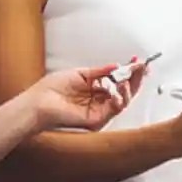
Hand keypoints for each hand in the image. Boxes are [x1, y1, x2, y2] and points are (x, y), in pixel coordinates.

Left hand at [28, 59, 145, 131]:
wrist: (39, 102)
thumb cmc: (52, 88)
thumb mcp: (81, 73)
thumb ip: (100, 71)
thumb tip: (117, 66)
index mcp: (94, 89)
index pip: (117, 80)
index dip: (128, 71)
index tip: (137, 61)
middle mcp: (98, 100)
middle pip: (124, 90)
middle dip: (135, 78)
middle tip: (142, 67)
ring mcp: (98, 110)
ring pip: (123, 100)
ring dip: (130, 87)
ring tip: (129, 77)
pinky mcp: (97, 120)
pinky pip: (114, 109)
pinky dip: (120, 98)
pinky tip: (119, 88)